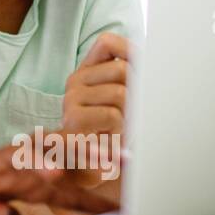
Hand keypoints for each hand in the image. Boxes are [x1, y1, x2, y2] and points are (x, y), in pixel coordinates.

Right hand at [0, 140, 117, 214]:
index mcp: (30, 188)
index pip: (70, 196)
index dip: (96, 202)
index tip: (124, 208)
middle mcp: (26, 172)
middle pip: (69, 168)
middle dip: (98, 166)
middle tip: (128, 162)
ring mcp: (10, 164)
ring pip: (47, 157)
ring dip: (75, 156)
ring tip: (101, 158)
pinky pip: (13, 161)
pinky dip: (32, 163)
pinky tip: (50, 168)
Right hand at [61, 33, 130, 185]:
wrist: (97, 172)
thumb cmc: (117, 134)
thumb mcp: (124, 97)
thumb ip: (124, 61)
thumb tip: (119, 41)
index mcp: (86, 71)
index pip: (109, 42)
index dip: (133, 55)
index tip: (144, 76)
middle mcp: (74, 82)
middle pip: (123, 70)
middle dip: (137, 94)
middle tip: (132, 117)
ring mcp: (70, 102)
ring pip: (121, 93)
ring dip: (130, 116)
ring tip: (121, 131)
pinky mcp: (72, 123)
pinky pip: (112, 115)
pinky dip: (121, 129)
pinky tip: (113, 140)